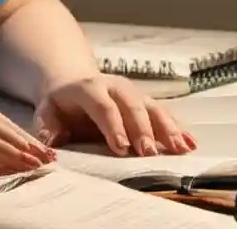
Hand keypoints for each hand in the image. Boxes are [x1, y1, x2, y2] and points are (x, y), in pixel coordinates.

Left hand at [32, 73, 197, 156]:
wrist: (73, 83)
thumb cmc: (60, 104)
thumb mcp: (46, 112)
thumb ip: (47, 127)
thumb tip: (51, 143)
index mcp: (89, 88)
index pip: (103, 105)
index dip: (113, 126)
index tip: (121, 147)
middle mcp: (115, 87)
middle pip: (132, 106)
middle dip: (142, 130)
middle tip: (148, 152)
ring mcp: (133, 94)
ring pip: (153, 109)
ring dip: (168, 129)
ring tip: (180, 149)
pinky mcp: (146, 102)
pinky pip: (165, 114)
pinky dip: (178, 129)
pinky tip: (190, 144)